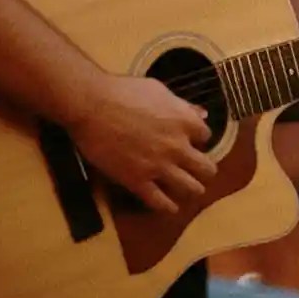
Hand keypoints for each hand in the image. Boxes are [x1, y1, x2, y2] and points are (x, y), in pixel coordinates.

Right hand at [66, 74, 216, 214]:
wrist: (92, 106)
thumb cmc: (123, 91)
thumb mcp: (158, 90)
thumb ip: (182, 105)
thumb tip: (202, 114)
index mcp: (184, 121)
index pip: (206, 136)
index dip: (199, 139)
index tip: (192, 142)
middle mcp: (177, 147)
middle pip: (207, 168)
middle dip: (205, 170)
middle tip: (198, 171)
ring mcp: (159, 166)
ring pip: (191, 188)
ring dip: (192, 189)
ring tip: (188, 189)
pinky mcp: (138, 181)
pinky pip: (160, 203)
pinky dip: (168, 207)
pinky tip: (170, 207)